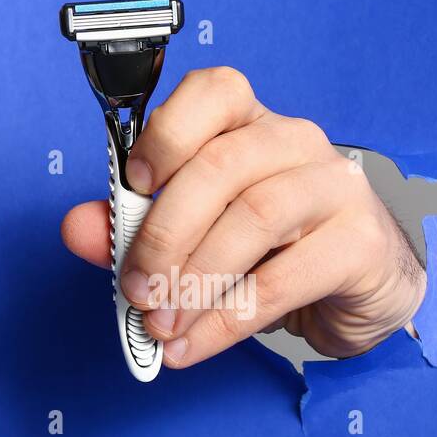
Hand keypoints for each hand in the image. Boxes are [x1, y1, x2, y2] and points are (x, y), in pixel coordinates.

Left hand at [61, 66, 425, 368]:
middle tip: (136, 288)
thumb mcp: (195, 230)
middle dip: (165, 233)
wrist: (358, 288)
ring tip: (161, 323)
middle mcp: (295, 141)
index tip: (132, 184)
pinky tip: (194, 343)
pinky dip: (227, 319)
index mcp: (249, 122)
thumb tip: (76, 228)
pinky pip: (284, 280)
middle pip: (221, 166)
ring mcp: (335, 186)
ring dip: (194, 280)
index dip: (166, 133)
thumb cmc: (270, 245)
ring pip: (254, 218)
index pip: (213, 93)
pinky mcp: (360, 242)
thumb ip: (130, 223)